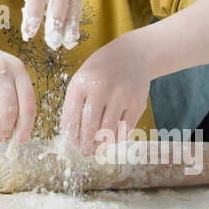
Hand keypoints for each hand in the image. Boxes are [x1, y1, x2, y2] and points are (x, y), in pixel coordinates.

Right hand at [0, 37, 36, 142]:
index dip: (26, 126)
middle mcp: (0, 68)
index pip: (28, 103)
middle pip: (9, 111)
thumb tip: (19, 131)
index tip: (22, 139)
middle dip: (6, 128)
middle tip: (2, 135)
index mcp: (17, 67)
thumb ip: (16, 98)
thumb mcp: (7, 74)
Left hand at [58, 37, 151, 156]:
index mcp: (82, 83)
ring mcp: (121, 95)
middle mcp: (101, 88)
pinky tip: (112, 141)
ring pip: (108, 130)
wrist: (133, 55)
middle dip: (85, 144)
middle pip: (89, 127)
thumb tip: (71, 136)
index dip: (70, 135)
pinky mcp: (137, 103)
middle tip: (84, 153)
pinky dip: (117, 138)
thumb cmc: (101, 72)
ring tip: (96, 150)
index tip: (70, 145)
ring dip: (101, 145)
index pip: (71, 116)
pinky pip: (125, 128)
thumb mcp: (83, 80)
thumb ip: (75, 104)